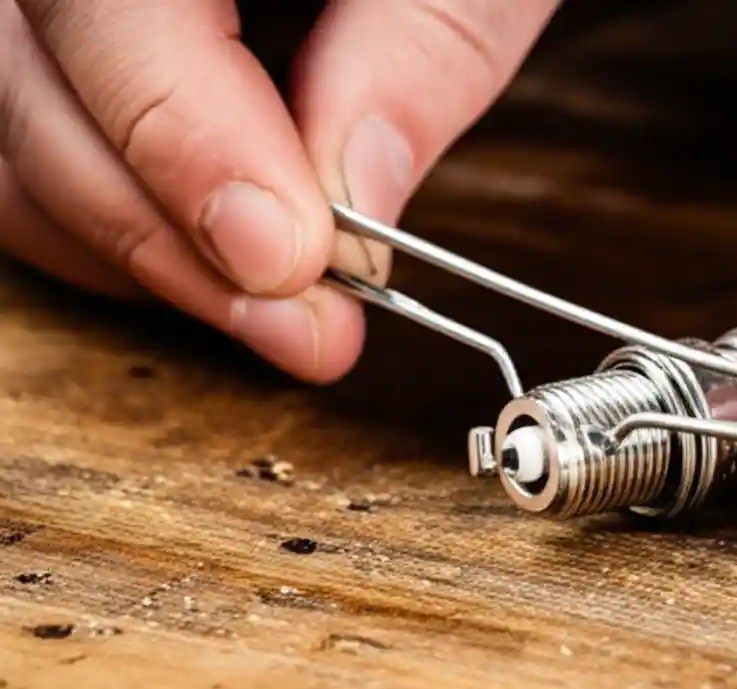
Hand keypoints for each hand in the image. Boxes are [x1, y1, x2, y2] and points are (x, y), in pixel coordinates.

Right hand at [0, 0, 557, 381]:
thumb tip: (351, 207)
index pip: (106, 4)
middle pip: (31, 88)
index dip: (179, 141)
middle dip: (167, 234)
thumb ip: (417, 52)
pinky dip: (131, 230)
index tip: (290, 259)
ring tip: (284, 314)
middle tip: (308, 329)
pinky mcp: (86, 51)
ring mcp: (59, 5)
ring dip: (143, 253)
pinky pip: (45, 151)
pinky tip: (234, 268)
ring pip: (18, 142)